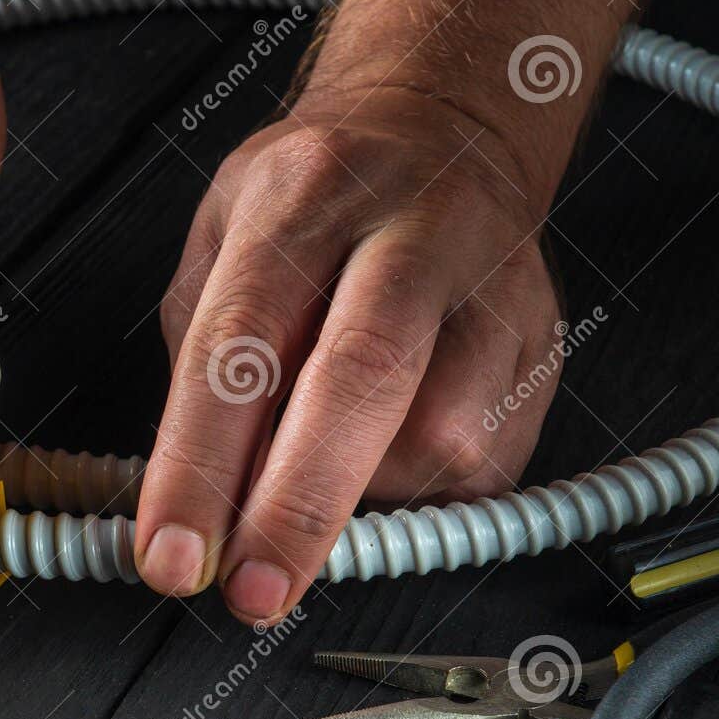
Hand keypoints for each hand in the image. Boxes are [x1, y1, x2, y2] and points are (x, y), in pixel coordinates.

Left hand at [136, 89, 560, 622]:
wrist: (445, 126)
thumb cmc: (315, 197)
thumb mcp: (221, 237)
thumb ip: (206, 360)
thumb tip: (204, 500)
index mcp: (302, 197)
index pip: (240, 344)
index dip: (200, 464)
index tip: (173, 555)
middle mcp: (410, 229)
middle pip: (363, 375)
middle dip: (301, 507)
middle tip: (254, 593)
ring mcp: (493, 283)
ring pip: (443, 431)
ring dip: (369, 496)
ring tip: (328, 476)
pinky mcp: (545, 339)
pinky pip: (488, 459)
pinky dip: (425, 491)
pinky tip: (390, 458)